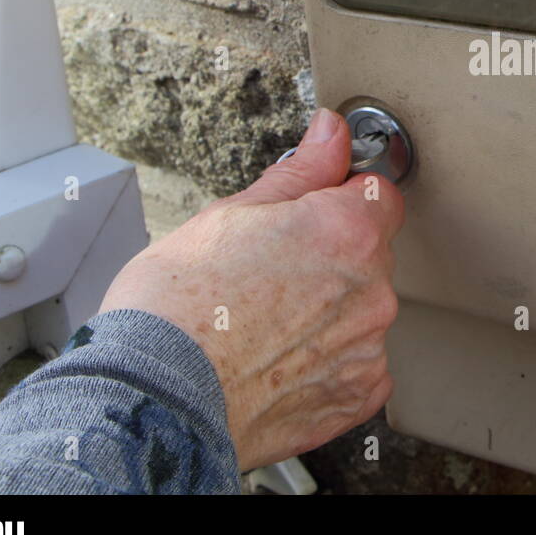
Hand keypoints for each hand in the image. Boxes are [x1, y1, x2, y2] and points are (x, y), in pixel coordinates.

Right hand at [99, 107, 404, 470]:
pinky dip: (325, 366)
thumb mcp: (230, 215)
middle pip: (369, 257)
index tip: (311, 215)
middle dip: (330, 260)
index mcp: (347, 232)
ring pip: (360, 314)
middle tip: (268, 277)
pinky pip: (356, 368)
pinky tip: (277, 365)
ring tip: (263, 328)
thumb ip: (300, 172)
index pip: (378, 196)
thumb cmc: (177, 310)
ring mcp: (368, 348)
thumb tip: (332, 133)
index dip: (342, 200)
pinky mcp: (357, 397)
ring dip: (328, 316)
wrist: (156, 402)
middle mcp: (372, 289)